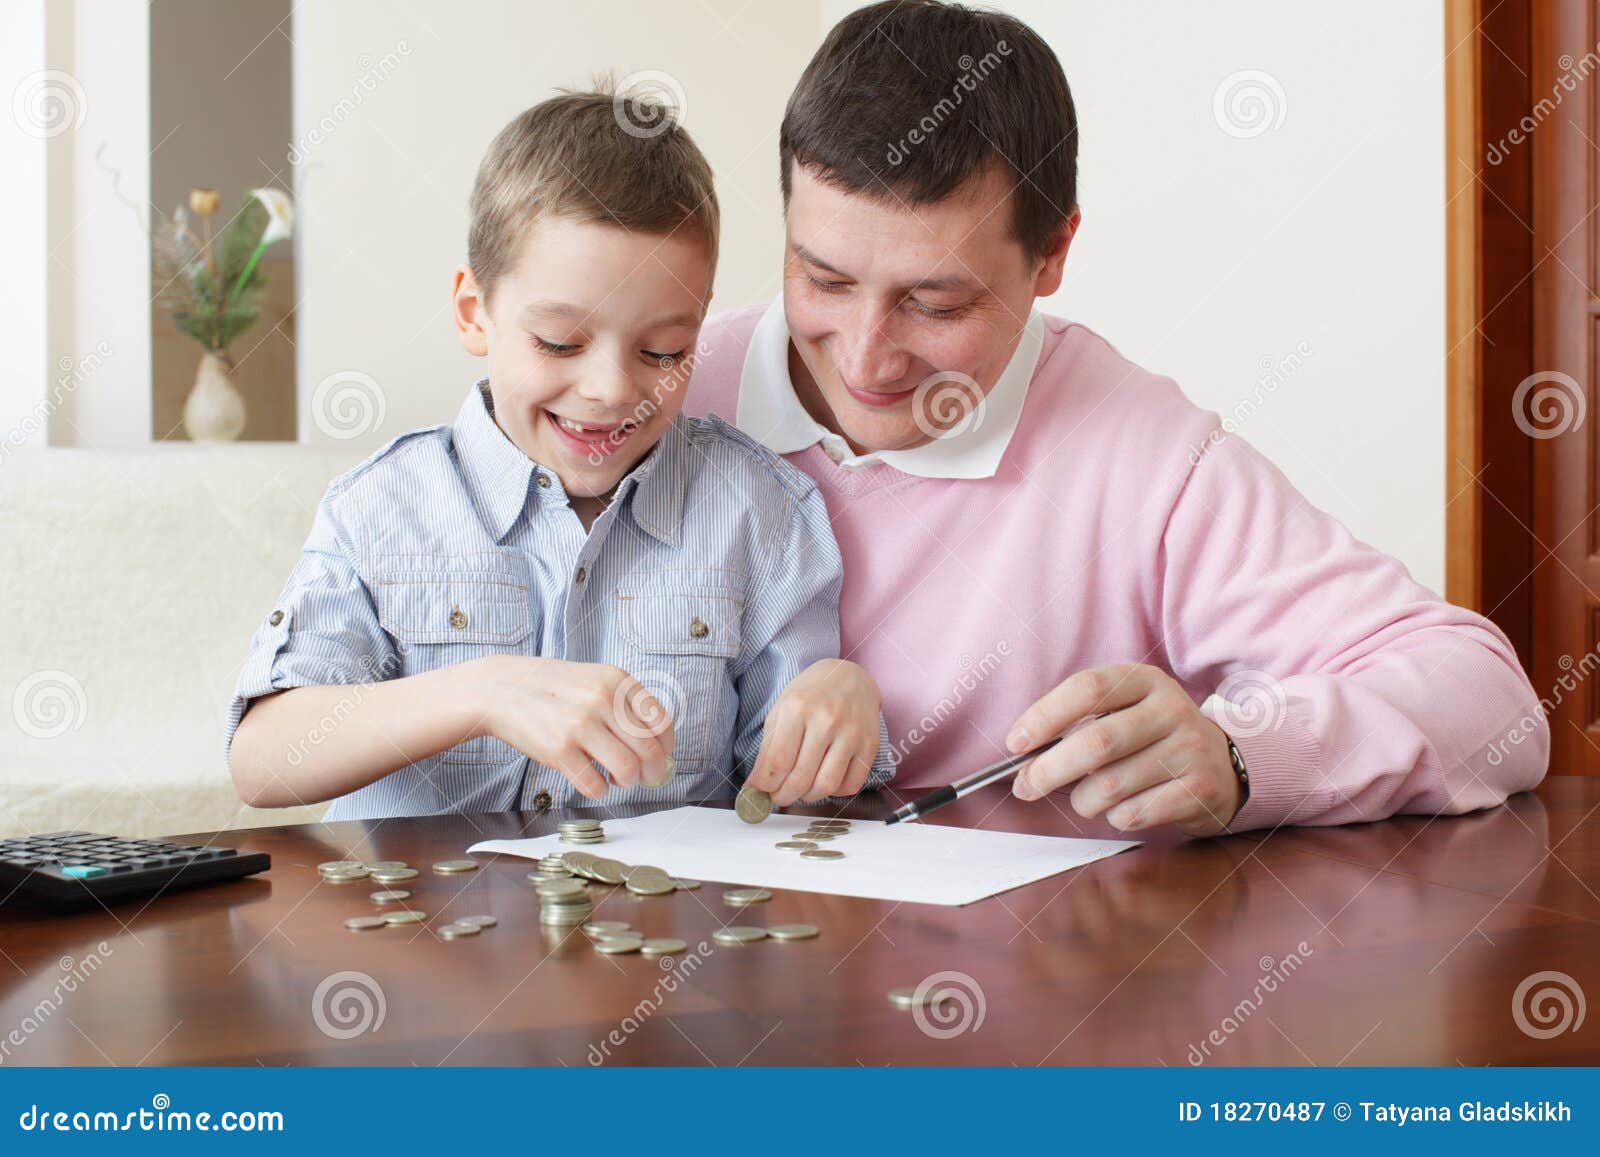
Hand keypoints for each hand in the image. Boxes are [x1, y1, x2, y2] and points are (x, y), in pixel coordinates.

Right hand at [471, 655, 673, 798]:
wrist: (501, 688)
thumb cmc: (552, 689)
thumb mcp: (594, 681)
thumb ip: (624, 704)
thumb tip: (657, 745)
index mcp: (617, 681)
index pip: (662, 723)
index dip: (666, 747)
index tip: (660, 757)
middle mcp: (603, 700)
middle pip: (650, 751)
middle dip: (652, 773)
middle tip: (644, 778)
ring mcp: (580, 724)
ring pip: (628, 770)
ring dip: (627, 782)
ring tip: (615, 778)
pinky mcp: (559, 749)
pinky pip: (595, 785)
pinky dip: (599, 790)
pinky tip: (591, 779)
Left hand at [748, 659, 882, 804]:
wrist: (850, 677)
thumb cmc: (811, 694)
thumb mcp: (781, 710)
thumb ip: (768, 748)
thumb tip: (756, 785)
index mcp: (798, 708)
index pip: (777, 762)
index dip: (765, 785)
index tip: (760, 791)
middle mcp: (826, 720)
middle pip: (800, 778)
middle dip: (783, 796)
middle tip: (778, 797)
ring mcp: (851, 733)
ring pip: (826, 786)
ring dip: (808, 797)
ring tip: (800, 790)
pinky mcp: (870, 745)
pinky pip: (851, 785)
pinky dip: (834, 793)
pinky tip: (823, 780)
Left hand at [1006, 663, 1240, 835]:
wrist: (1223, 765)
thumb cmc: (1152, 738)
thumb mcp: (1124, 712)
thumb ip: (1078, 724)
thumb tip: (1023, 755)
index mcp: (1144, 681)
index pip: (1087, 688)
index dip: (1045, 715)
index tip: (1016, 742)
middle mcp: (1171, 709)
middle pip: (1096, 742)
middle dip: (1049, 770)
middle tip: (1026, 786)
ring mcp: (1189, 748)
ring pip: (1110, 785)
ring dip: (1083, 800)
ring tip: (1085, 798)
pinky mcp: (1200, 788)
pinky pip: (1134, 813)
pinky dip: (1114, 818)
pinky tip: (1121, 808)